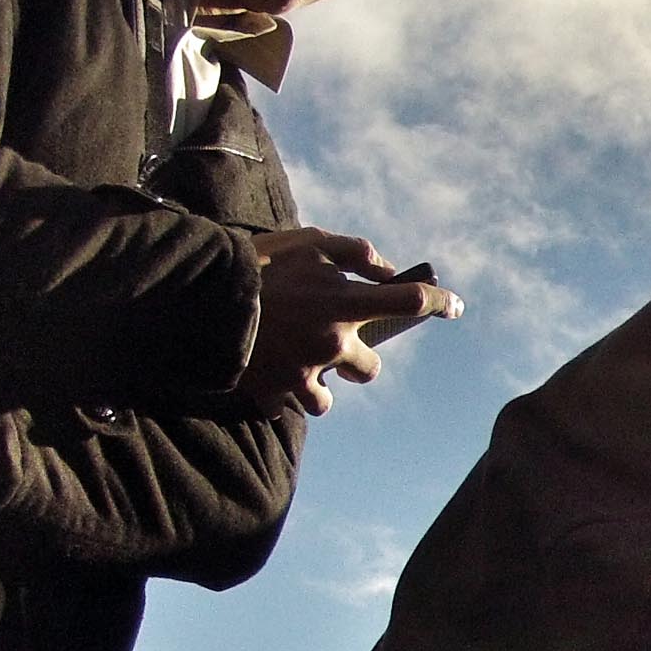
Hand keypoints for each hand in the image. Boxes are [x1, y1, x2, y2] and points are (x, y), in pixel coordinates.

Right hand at [243, 229, 459, 416]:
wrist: (197, 294)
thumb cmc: (257, 264)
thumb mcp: (308, 243)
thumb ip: (354, 253)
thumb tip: (388, 269)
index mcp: (343, 304)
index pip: (406, 301)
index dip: (437, 302)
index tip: (454, 306)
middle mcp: (331, 344)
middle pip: (368, 371)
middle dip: (354, 363)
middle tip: (329, 345)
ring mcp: (302, 374)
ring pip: (325, 401)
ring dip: (315, 387)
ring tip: (291, 367)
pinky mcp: (271, 393)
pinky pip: (283, 408)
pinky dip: (277, 396)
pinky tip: (264, 378)